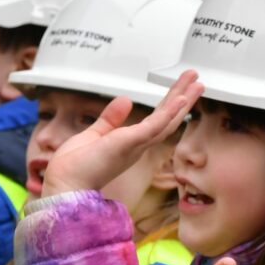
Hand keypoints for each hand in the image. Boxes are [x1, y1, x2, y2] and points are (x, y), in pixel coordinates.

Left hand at [41, 70, 202, 197]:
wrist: (67, 184)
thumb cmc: (76, 167)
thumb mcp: (95, 134)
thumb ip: (111, 118)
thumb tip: (125, 100)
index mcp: (132, 142)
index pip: (157, 119)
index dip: (170, 104)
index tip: (181, 89)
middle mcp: (140, 144)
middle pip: (168, 118)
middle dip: (183, 98)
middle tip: (197, 80)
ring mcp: (137, 144)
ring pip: (167, 120)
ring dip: (183, 101)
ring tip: (197, 84)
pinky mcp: (130, 143)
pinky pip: (155, 126)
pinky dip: (169, 113)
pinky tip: (181, 101)